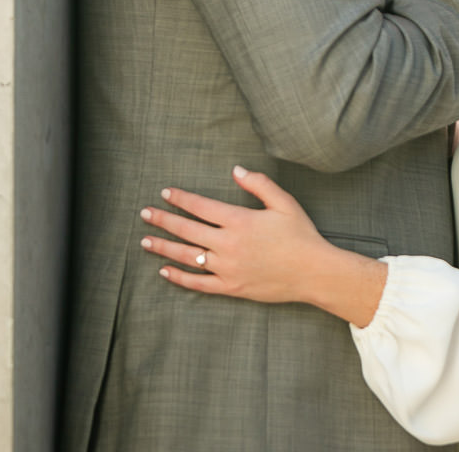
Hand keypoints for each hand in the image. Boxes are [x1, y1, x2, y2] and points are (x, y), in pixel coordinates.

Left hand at [140, 166, 329, 304]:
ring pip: (186, 256)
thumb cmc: (301, 235)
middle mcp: (228, 244)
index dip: (180, 198)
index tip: (165, 193)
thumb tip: (236, 170)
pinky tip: (165, 271)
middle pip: (187, 230)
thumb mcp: (284, 203)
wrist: (313, 272)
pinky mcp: (231, 287)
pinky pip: (198, 283)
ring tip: (145, 241)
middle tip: (145, 213)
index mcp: (239, 221)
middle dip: (163, 220)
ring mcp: (227, 268)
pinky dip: (179, 277)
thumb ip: (259, 184)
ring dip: (163, 248)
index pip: (201, 207)